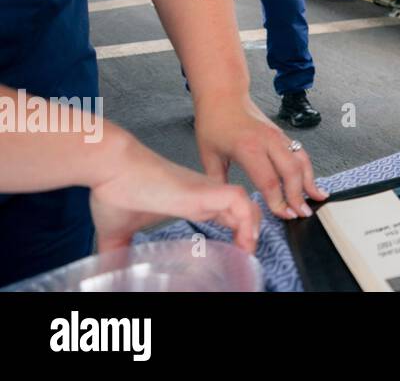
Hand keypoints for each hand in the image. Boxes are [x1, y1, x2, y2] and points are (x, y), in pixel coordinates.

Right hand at [90, 132, 261, 252]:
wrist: (108, 166)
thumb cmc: (113, 191)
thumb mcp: (117, 231)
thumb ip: (119, 252)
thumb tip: (109, 271)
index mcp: (190, 202)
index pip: (226, 214)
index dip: (237, 232)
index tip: (237, 254)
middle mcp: (203, 195)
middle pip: (243, 209)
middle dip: (250, 233)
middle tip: (246, 258)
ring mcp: (205, 192)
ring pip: (247, 204)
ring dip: (253, 228)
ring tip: (249, 252)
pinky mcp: (202, 191)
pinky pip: (239, 200)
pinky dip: (248, 219)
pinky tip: (246, 239)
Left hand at [193, 95, 328, 219]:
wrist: (224, 95)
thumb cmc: (214, 123)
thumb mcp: (209, 155)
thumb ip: (219, 182)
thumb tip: (225, 202)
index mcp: (249, 148)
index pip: (270, 181)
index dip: (278, 202)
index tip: (283, 215)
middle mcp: (269, 142)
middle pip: (292, 172)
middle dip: (299, 196)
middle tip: (302, 213)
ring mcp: (278, 137)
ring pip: (301, 161)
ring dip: (310, 182)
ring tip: (318, 198)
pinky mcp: (282, 135)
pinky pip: (300, 154)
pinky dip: (308, 169)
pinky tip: (311, 181)